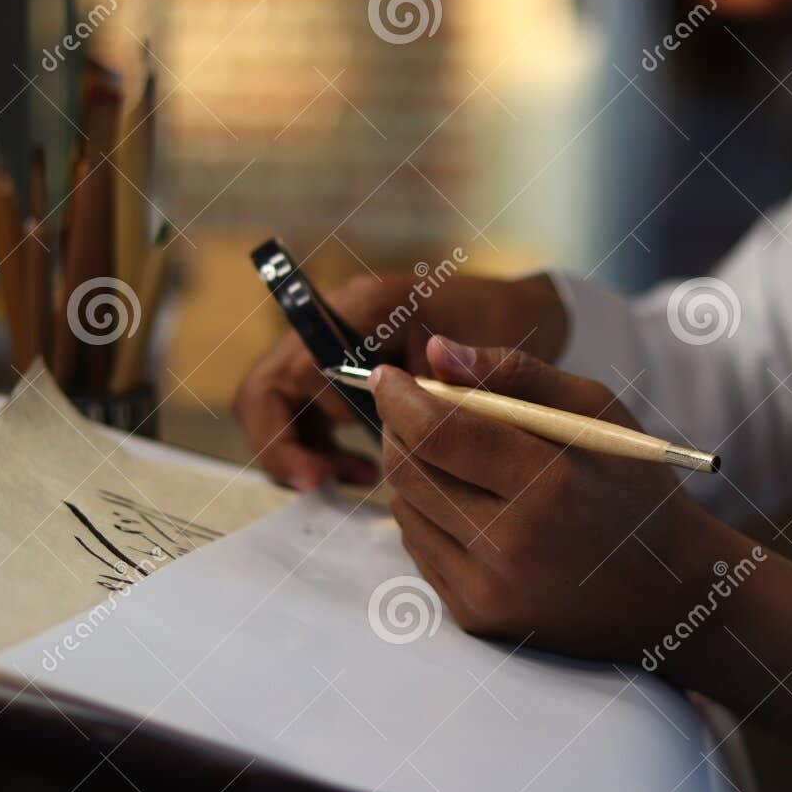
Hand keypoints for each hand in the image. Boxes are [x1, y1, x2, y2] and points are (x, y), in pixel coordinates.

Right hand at [234, 270, 567, 488]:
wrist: (525, 310)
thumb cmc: (507, 322)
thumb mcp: (484, 350)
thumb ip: (445, 376)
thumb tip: (386, 387)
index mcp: (360, 307)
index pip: (290, 374)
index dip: (301, 427)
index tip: (338, 462)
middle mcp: (334, 322)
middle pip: (266, 392)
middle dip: (286, 446)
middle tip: (321, 483)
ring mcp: (335, 347)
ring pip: (280, 409)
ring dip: (304, 451)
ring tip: (358, 479)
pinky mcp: (345, 372)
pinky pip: (307, 417)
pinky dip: (324, 449)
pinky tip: (368, 472)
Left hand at [372, 335, 741, 662]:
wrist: (667, 593)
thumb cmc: (633, 487)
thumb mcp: (596, 412)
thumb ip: (514, 373)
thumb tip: (434, 350)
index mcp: (550, 485)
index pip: (440, 432)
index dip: (401, 398)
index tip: (385, 374)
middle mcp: (512, 546)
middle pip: (409, 473)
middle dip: (397, 429)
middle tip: (408, 406)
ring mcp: (490, 590)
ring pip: (405, 511)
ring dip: (411, 472)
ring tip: (449, 455)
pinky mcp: (476, 617)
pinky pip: (420, 550)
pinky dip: (427, 517)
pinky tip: (466, 502)